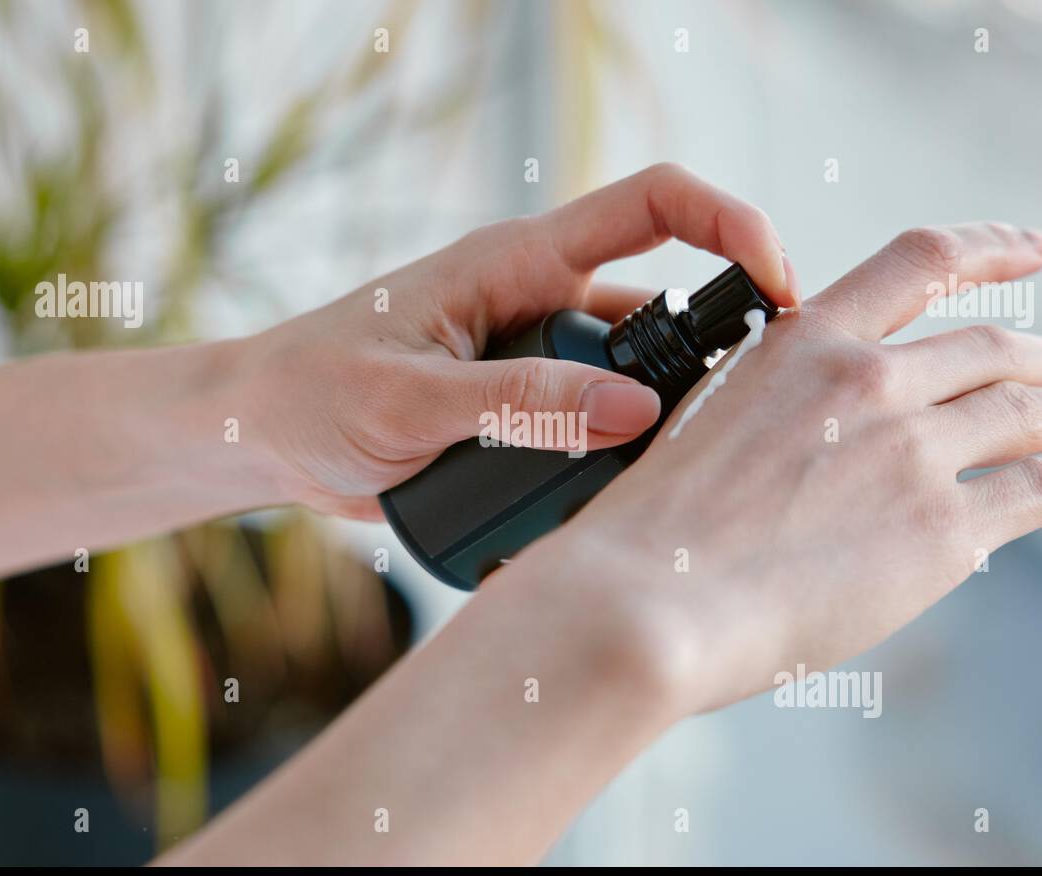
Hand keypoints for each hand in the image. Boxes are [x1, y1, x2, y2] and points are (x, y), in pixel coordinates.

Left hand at [241, 164, 796, 518]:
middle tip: (745, 421)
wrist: (263, 436)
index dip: (729, 224)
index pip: (651, 204)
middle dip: (710, 353)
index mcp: (516, 263)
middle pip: (658, 308)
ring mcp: (534, 361)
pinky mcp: (524, 412)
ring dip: (664, 420)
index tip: (778, 284)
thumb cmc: (314, 392)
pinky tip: (626, 505)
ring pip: (633, 380)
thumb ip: (521, 404)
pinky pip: (596, 427)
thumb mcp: (412, 400)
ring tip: (689, 478)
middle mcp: (538, 304)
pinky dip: (622, 460)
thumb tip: (637, 416)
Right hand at [525, 222, 1041, 715]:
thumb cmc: (658, 528)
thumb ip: (780, 402)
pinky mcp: (941, 530)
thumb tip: (827, 421)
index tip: (1033, 250)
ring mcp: (911, 452)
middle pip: (994, 348)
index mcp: (804, 344)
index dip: (991, 248)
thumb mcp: (709, 423)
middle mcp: (869, 381)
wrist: (651, 601)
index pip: (920, 262)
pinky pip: (1038, 492)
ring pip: (1027, 412)